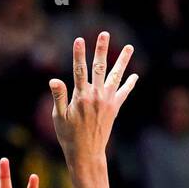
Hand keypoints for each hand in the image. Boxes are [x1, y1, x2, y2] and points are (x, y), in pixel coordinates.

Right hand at [50, 33, 136, 164]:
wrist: (87, 153)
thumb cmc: (68, 135)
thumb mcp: (58, 117)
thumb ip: (58, 96)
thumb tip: (54, 80)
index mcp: (80, 96)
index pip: (79, 70)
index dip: (79, 54)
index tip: (79, 39)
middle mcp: (96, 96)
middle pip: (99, 67)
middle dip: (101, 49)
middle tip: (104, 34)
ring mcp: (107, 101)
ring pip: (116, 76)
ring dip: (123, 61)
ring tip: (130, 47)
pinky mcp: (114, 108)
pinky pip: (124, 93)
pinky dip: (129, 84)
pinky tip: (135, 76)